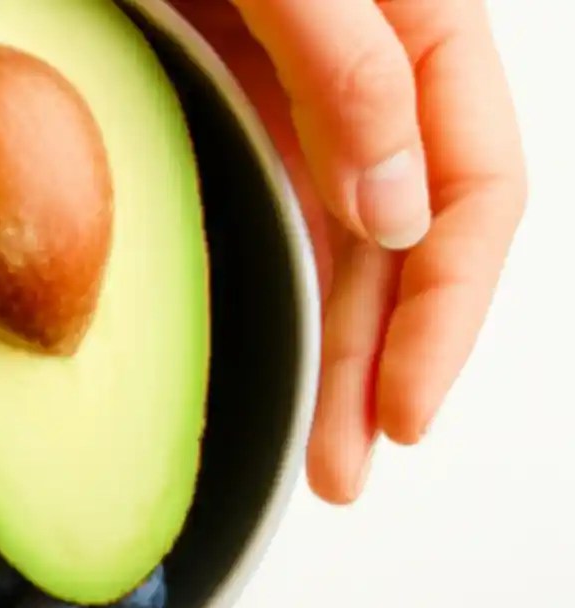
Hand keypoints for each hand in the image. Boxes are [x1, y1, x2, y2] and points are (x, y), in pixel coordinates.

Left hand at [167, 0, 527, 502]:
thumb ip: (349, 60)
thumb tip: (401, 204)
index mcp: (417, 28)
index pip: (474, 188)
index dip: (450, 307)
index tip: (405, 405)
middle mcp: (367, 73)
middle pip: (405, 241)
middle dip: (384, 358)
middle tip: (346, 467)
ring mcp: (295, 92)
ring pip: (338, 241)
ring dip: (333, 347)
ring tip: (320, 451)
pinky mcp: (228, 101)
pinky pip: (272, 209)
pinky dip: (275, 286)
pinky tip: (269, 349)